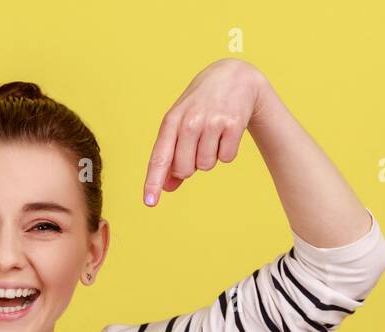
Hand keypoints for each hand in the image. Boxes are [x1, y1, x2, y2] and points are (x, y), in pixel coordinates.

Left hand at [142, 58, 269, 206]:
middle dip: (191, 166)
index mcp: (171, 121)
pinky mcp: (234, 124)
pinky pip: (227, 158)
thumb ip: (172, 155)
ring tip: (213, 133)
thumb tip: (167, 187)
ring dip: (211, 156)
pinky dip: (228, 151)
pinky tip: (227, 132)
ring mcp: (212, 122)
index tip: (150, 202)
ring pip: (207, 165)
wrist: (234, 76)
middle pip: (186, 169)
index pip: (160, 157)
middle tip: (198, 144)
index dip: (154, 181)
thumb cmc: (201, 105)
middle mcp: (190, 121)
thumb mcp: (181, 124)